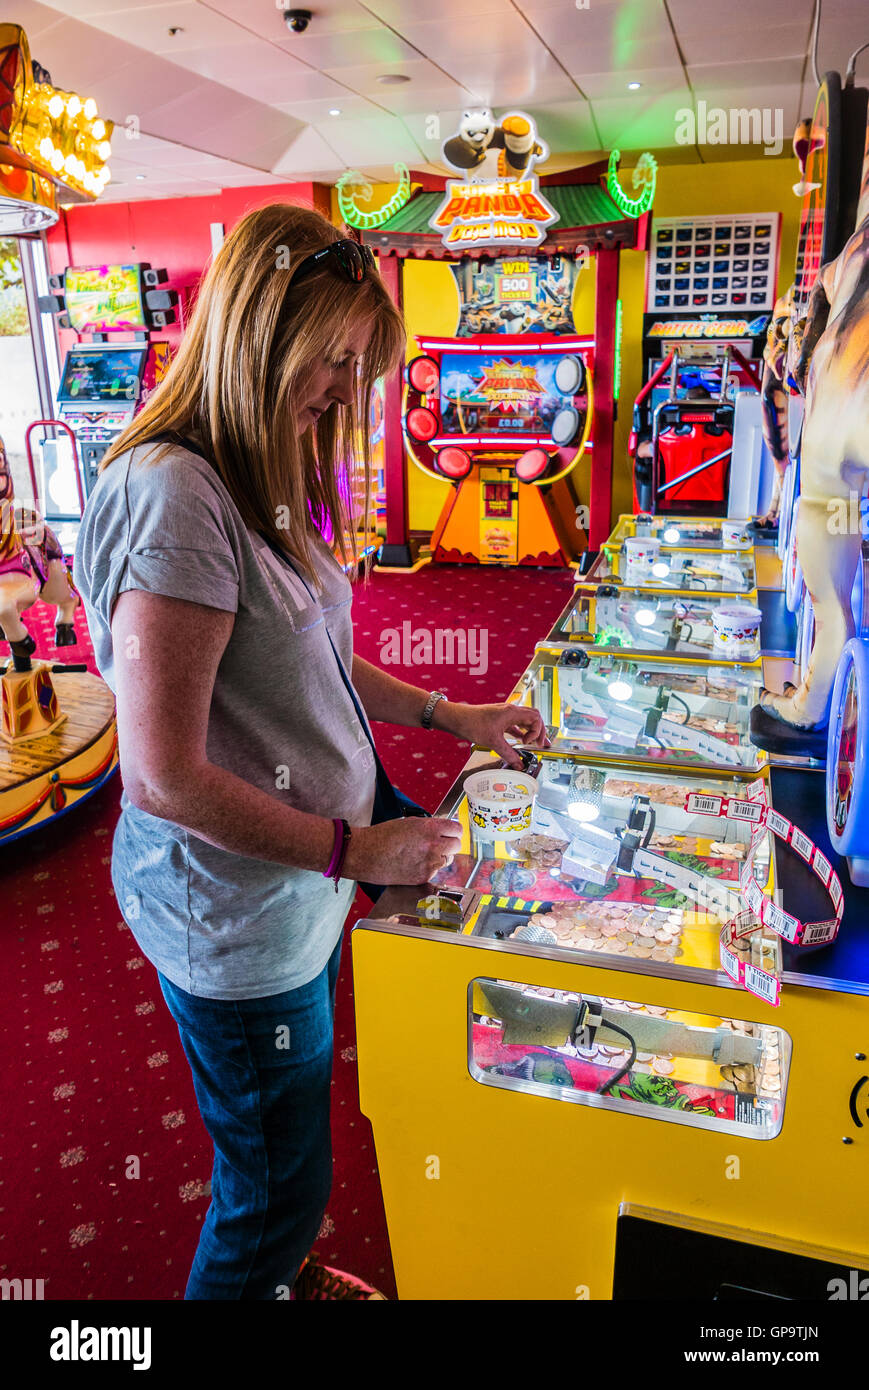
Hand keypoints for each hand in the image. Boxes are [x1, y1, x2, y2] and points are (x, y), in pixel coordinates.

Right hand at [345, 817, 462, 886]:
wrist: (366, 854)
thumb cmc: (383, 837)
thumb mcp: (409, 823)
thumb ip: (429, 827)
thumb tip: (442, 831)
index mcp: (429, 828)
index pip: (457, 829)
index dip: (453, 831)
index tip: (450, 833)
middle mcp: (433, 845)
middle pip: (456, 845)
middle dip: (449, 844)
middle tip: (439, 844)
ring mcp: (429, 863)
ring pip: (447, 860)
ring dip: (440, 857)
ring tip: (422, 854)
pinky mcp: (424, 877)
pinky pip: (435, 871)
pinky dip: (428, 868)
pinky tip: (414, 864)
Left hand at [442, 701, 550, 768]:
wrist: (457, 719)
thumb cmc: (472, 723)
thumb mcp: (493, 742)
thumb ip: (508, 754)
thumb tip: (519, 764)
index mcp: (512, 712)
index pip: (535, 718)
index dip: (537, 731)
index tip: (530, 743)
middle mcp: (510, 711)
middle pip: (533, 717)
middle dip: (539, 731)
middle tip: (541, 744)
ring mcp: (504, 714)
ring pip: (524, 720)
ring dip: (530, 731)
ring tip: (534, 743)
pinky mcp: (498, 719)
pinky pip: (514, 724)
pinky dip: (520, 732)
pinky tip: (520, 740)